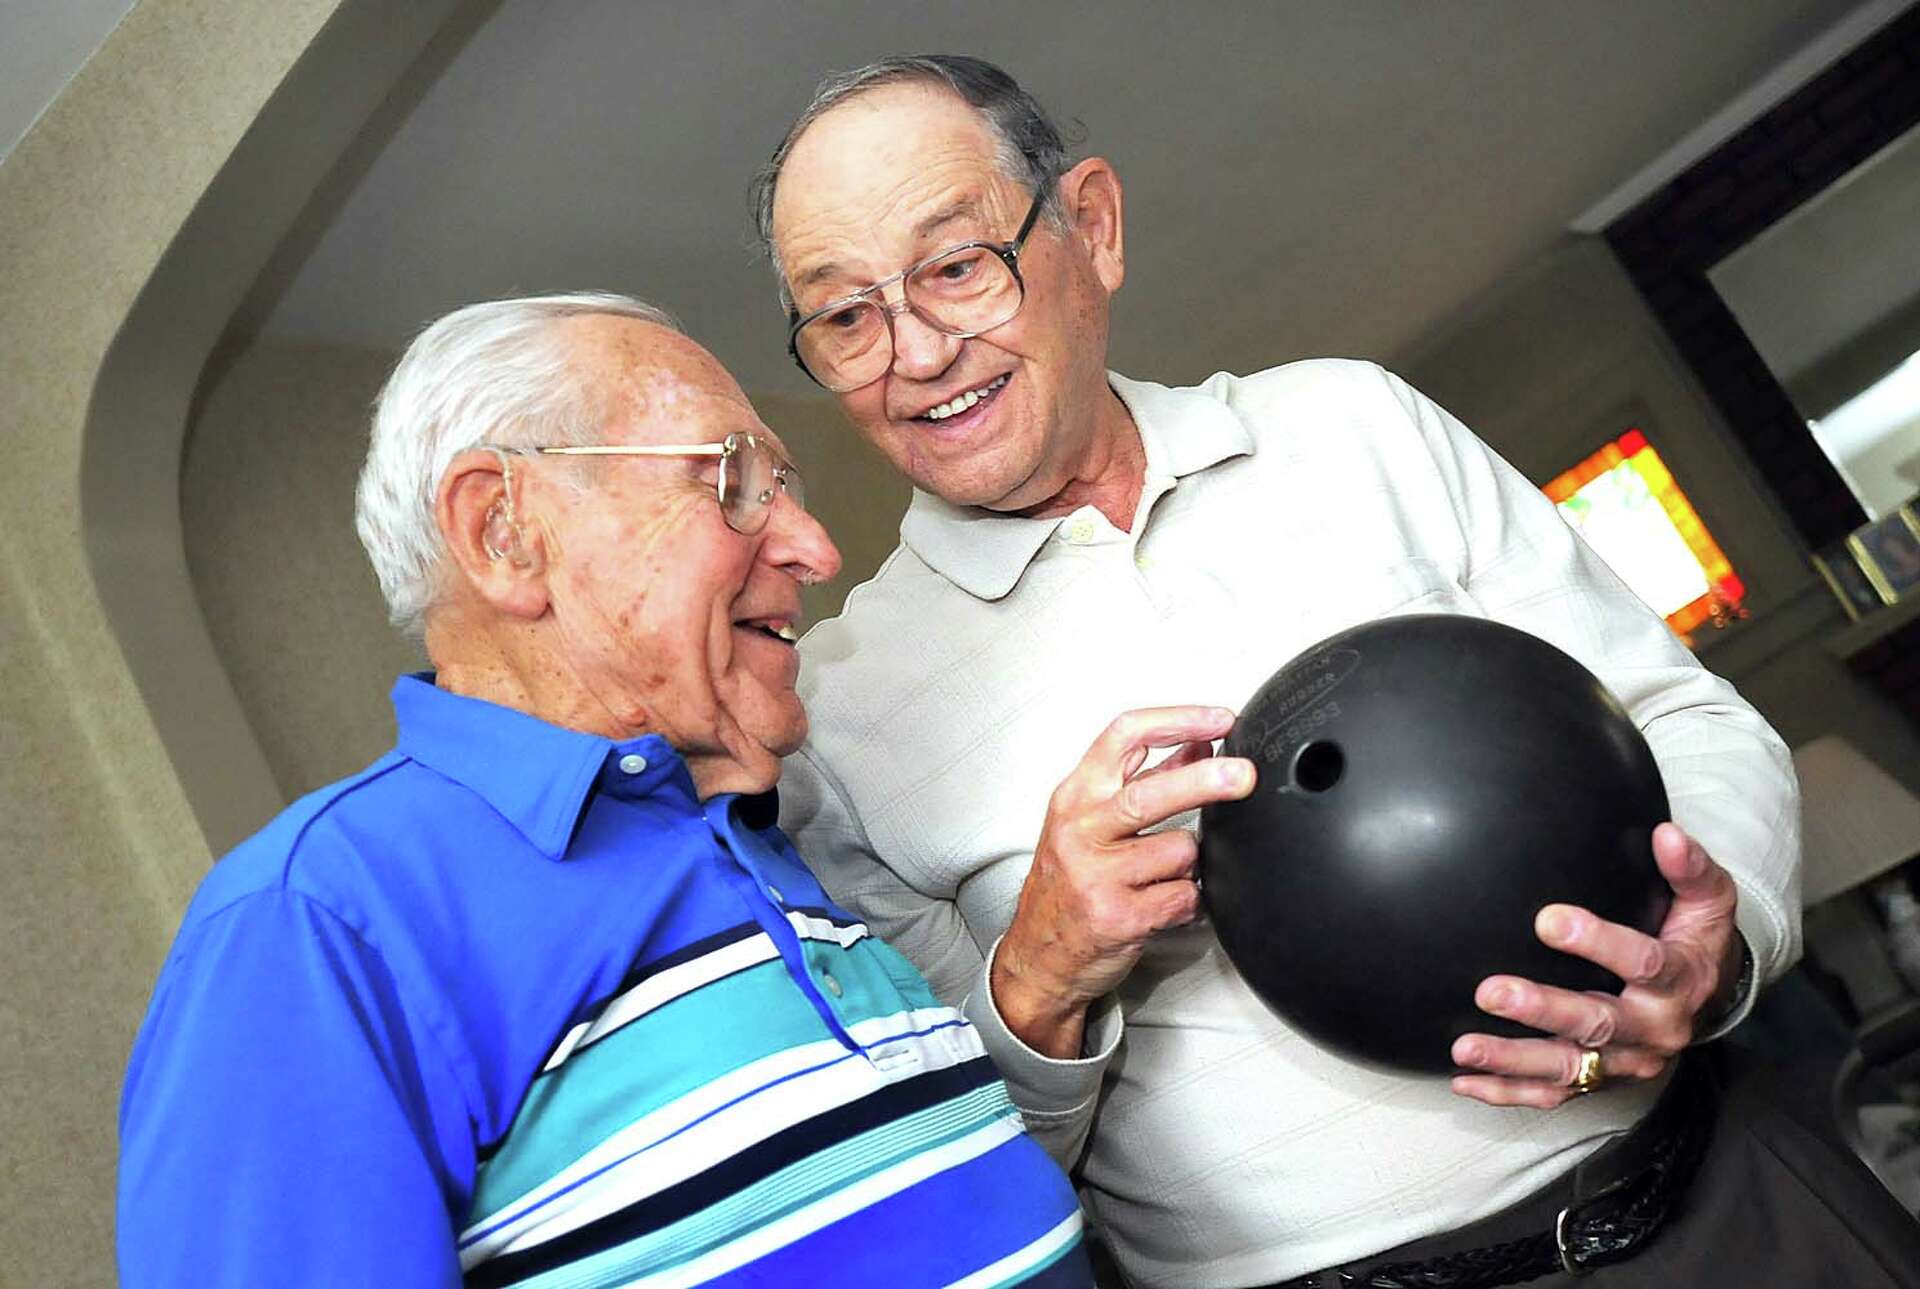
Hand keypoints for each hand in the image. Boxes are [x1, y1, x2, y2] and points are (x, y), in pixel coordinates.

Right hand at [991, 706, 1255, 1057]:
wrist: (1036, 957)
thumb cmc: (1068, 884)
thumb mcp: (1092, 821)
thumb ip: (1143, 779)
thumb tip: (1200, 743)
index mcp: (1075, 796)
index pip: (1123, 736)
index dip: (1177, 720)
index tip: (1220, 719)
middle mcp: (1080, 831)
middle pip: (1149, 794)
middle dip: (1205, 781)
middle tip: (1245, 775)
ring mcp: (1095, 876)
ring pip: (1180, 850)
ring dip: (1190, 862)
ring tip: (1166, 874)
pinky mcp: (1117, 918)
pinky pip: (1184, 896)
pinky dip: (1189, 900)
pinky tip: (1166, 904)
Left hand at [1449, 823, 1741, 1107]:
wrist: (1712, 997)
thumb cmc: (1696, 938)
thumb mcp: (1709, 900)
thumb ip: (1689, 868)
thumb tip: (1666, 834)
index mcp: (1678, 980)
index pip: (1642, 962)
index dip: (1597, 941)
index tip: (1547, 920)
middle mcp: (1654, 1029)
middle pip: (1596, 1023)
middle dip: (1542, 1009)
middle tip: (1491, 992)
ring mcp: (1626, 1061)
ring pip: (1569, 1068)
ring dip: (1513, 1060)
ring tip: (1463, 1046)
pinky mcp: (1602, 1080)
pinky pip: (1556, 1095)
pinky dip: (1509, 1093)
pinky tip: (1464, 1082)